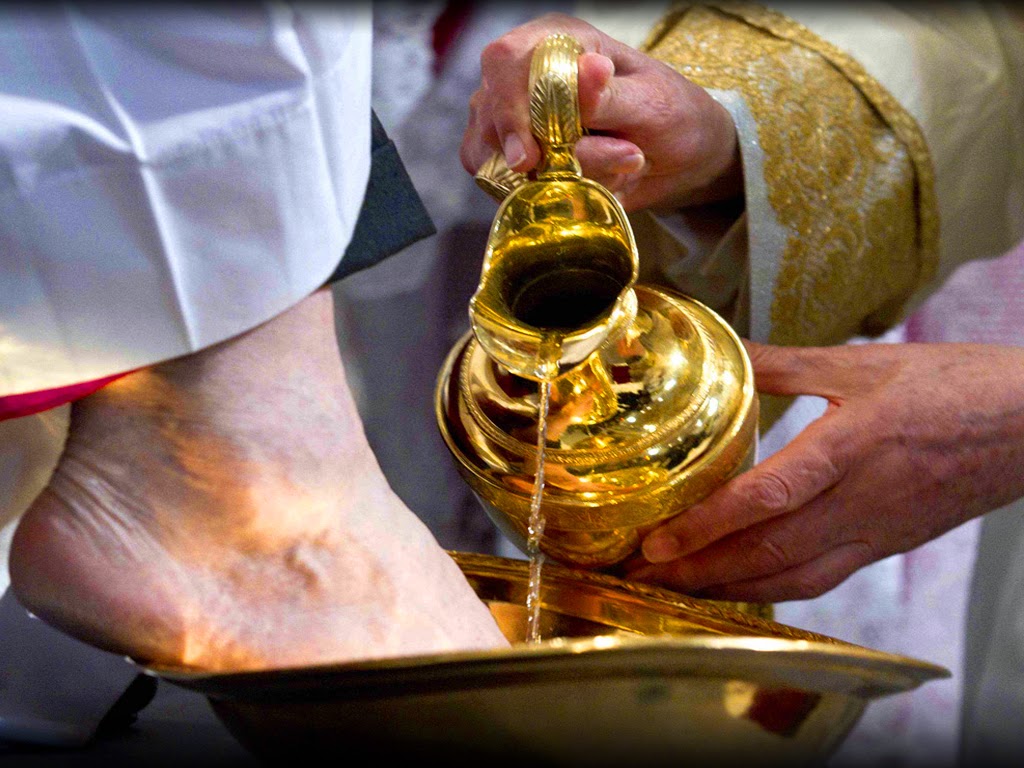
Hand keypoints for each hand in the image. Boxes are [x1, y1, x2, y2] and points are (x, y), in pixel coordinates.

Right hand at [460, 13, 741, 210]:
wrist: (684, 158)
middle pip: (488, 113)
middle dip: (525, 152)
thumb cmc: (672, 116)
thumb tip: (588, 70)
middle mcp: (526, 75)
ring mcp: (515, 119)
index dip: (507, 107)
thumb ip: (611, 96)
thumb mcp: (651, 103)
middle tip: (570, 172)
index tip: (527, 156)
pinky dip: (539, 193)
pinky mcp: (516, 159)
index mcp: (557, 41)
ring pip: (492, 154)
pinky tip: (581, 185)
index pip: (505, 61)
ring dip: (545, 176)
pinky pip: (504, 184)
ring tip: (610, 170)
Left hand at [625, 341, 1023, 601]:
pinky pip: (823, 580)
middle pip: (768, 552)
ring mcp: (876, 532)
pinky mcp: (887, 545)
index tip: (655, 541)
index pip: (766, 498)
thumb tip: (722, 348)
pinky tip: (740, 589)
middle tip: (641, 578)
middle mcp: (861, 501)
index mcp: (851, 447)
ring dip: (728, 590)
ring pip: (792, 577)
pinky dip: (773, 591)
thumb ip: (783, 363)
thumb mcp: (862, 362)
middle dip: (698, 571)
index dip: (706, 526)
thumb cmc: (953, 385)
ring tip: (676, 591)